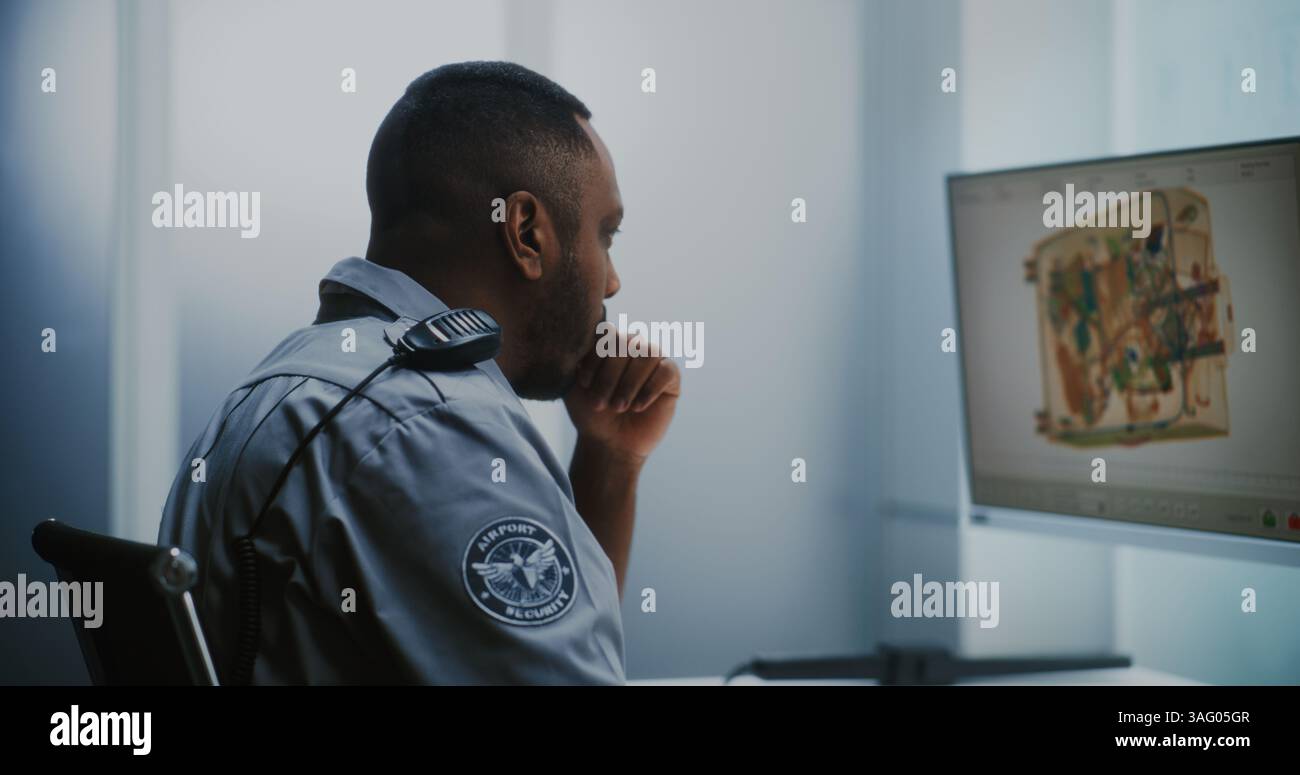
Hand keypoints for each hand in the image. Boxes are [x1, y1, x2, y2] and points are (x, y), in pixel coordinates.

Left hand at [564, 332, 680, 461]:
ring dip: (630, 383)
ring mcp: (654, 360)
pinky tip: (638, 407)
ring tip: (618, 407)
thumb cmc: (590, 412)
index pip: (607, 332)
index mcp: (610, 342)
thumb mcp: (573, 385)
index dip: (595, 357)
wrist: (609, 442)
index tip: (584, 384)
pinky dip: (650, 389)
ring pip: (648, 353)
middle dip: (610, 375)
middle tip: (600, 403)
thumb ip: (574, 359)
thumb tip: (572, 338)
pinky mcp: (671, 378)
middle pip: (627, 341)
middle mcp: (634, 344)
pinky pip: (667, 370)